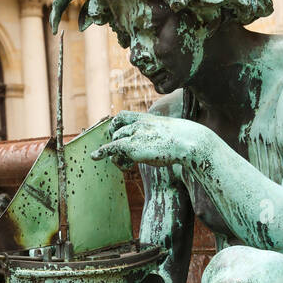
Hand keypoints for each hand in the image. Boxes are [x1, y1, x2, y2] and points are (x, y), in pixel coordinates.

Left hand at [90, 111, 211, 170]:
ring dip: (116, 154)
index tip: (114, 133)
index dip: (116, 125)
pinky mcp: (132, 146)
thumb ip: (160, 136)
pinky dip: (102, 152)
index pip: (123, 116)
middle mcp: (138, 124)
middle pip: (117, 131)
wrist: (188, 141)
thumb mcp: (171, 133)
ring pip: (115, 141)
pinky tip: (95, 157)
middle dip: (116, 143)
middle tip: (123, 157)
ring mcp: (134, 134)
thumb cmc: (185, 140)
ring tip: (128, 165)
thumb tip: (161, 144)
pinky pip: (112, 148)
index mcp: (146, 119)